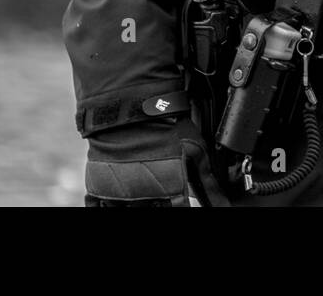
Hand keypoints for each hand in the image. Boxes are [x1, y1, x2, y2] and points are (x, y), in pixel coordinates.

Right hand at [84, 116, 229, 206]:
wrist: (131, 106)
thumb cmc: (168, 126)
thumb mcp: (196, 151)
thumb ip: (209, 184)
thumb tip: (225, 205)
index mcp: (169, 192)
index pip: (179, 212)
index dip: (181, 208)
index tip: (180, 203)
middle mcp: (144, 198)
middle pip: (152, 215)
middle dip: (159, 206)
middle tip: (160, 193)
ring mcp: (118, 195)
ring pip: (127, 215)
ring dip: (138, 207)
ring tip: (143, 195)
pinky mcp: (97, 189)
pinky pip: (98, 211)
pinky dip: (108, 209)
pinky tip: (119, 201)